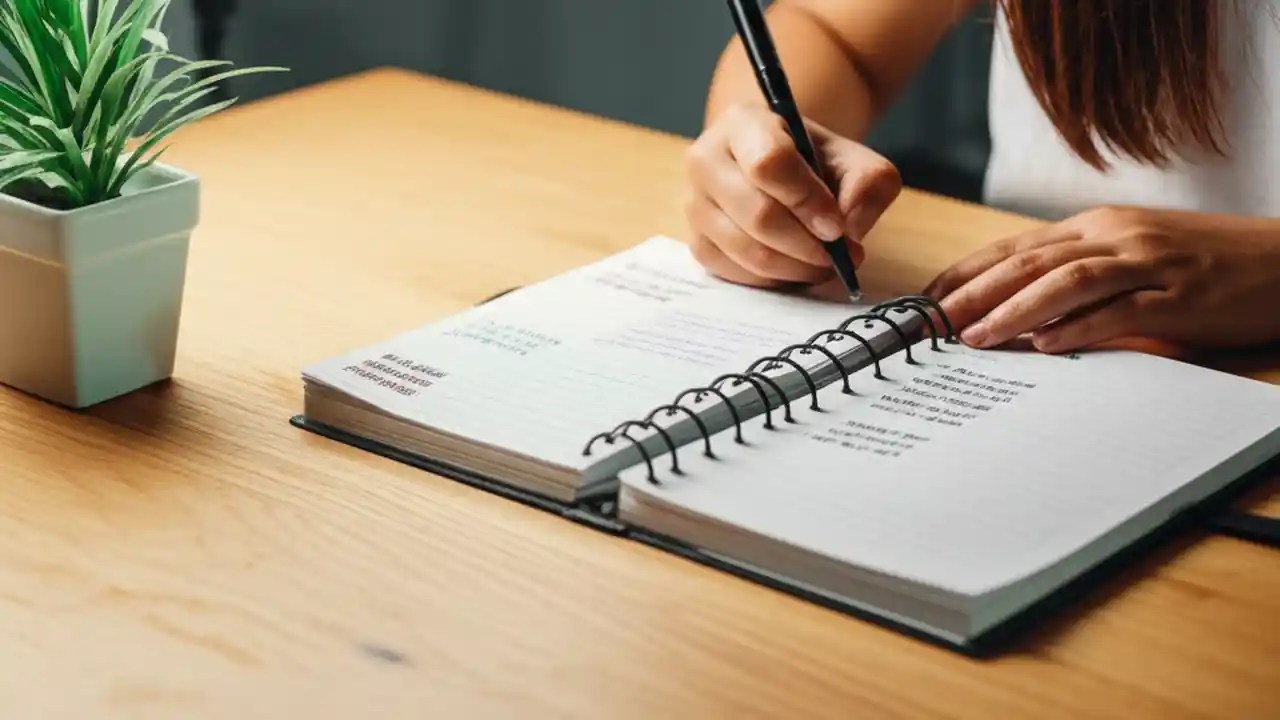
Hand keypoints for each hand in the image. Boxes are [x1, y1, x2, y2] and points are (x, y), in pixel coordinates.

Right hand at [684, 103, 901, 287]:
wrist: (773, 168)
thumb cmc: (812, 162)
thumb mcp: (853, 159)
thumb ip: (868, 184)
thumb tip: (850, 229)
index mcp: (742, 123)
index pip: (769, 164)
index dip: (808, 201)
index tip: (837, 227)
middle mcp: (705, 160)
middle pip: (758, 214)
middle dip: (808, 244)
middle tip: (842, 255)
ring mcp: (694, 205)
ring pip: (747, 251)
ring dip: (796, 268)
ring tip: (825, 263)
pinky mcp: (697, 242)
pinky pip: (736, 274)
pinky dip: (774, 281)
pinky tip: (796, 268)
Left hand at [925, 206, 1279, 351]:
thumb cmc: (1200, 263)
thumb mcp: (1130, 255)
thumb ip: (1077, 275)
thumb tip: (1013, 312)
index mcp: (1098, 227)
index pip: (1015, 248)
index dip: (965, 273)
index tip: (925, 300)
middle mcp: (1116, 238)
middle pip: (1029, 262)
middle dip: (972, 293)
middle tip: (931, 324)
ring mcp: (1149, 266)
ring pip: (1066, 282)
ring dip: (1013, 311)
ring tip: (974, 338)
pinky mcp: (1180, 299)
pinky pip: (1119, 312)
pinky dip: (1078, 328)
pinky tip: (1044, 346)